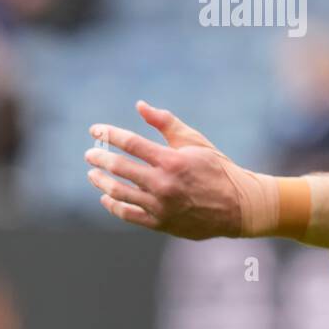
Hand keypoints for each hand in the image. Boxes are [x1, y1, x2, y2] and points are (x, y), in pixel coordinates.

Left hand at [85, 100, 274, 239]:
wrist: (238, 206)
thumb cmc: (216, 168)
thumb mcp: (194, 141)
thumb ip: (166, 122)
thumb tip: (140, 105)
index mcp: (172, 160)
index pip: (131, 143)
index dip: (109, 134)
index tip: (95, 130)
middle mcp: (163, 184)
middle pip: (119, 168)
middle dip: (100, 157)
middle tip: (90, 154)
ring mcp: (160, 206)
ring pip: (119, 193)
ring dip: (100, 181)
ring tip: (93, 174)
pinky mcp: (160, 223)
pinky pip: (128, 214)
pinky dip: (113, 205)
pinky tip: (106, 197)